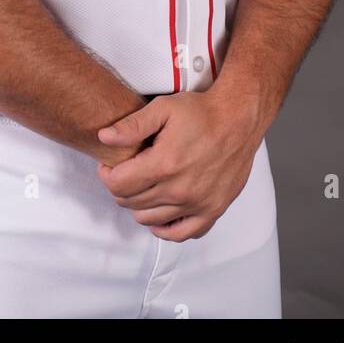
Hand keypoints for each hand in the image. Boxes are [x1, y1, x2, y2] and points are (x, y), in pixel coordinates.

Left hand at [95, 89, 263, 240]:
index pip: (118, 185)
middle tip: (126, 172)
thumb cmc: (202, 112)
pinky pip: (182, 233)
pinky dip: (166, 229)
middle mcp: (179, 189)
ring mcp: (197, 203)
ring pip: (151, 219)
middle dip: (121, 188)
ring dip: (139, 206)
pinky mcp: (212, 210)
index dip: (107, 175)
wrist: (238, 119)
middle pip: (131, 203)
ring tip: (142, 187)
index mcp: (164, 164)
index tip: (109, 166)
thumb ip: (132, 126)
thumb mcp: (163, 108)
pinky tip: (160, 216)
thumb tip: (104, 138)